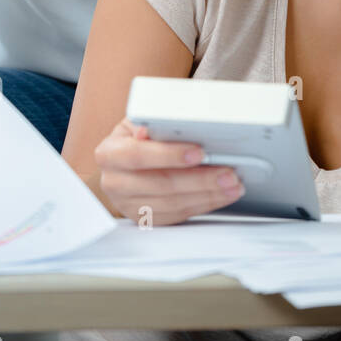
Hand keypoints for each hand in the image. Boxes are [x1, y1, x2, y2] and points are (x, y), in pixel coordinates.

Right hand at [93, 117, 244, 225]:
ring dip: (207, 195)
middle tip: (228, 173)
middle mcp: (114, 182)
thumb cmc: (134, 135)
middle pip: (160, 184)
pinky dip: (202, 205)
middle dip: (199, 180)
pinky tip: (219, 196)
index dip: (169, 155)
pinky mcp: (144, 219)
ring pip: (172, 204)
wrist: (122, 158)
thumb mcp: (137, 120)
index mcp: (109, 154)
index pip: (138, 155)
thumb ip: (150, 121)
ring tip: (231, 185)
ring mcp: (128, 205)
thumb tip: (156, 127)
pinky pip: (177, 216)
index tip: (199, 152)